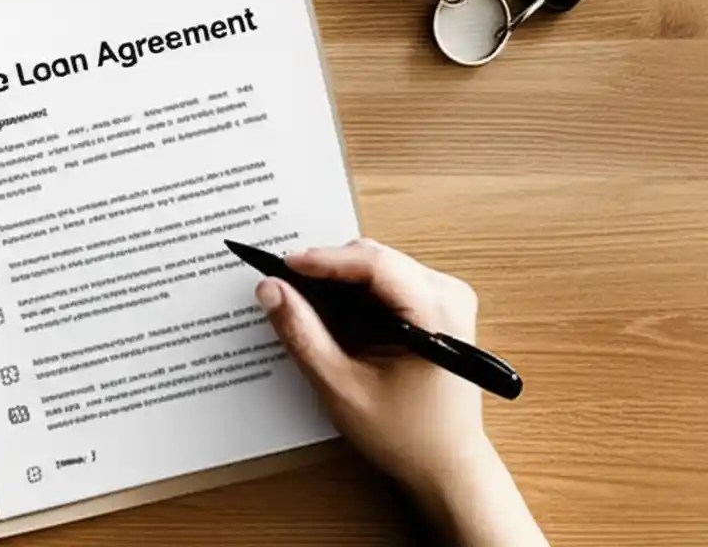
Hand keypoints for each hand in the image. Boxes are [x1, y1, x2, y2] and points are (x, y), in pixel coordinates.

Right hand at [256, 238, 546, 546]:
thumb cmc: (406, 435)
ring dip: (341, 278)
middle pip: (376, 257)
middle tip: (286, 285)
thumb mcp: (342, 387)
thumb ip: (303, 335)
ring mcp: (449, 298)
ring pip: (381, 264)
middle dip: (328, 268)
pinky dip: (357, 289)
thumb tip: (271, 290)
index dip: (322, 259)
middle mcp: (450, 296)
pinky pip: (391, 279)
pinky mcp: (441, 306)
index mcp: (435, 314)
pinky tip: (335, 312)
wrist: (447, 464)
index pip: (373, 263)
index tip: (281, 265)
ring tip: (307, 301)